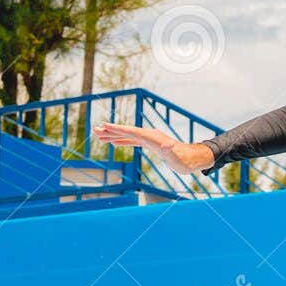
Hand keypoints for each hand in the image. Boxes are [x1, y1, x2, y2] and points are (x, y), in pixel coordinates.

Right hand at [92, 120, 214, 176]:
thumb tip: (168, 146)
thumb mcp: (176, 156)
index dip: (118, 129)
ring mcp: (149, 139)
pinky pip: (132, 141)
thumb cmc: (183, 159)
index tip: (104, 126)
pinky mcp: (150, 144)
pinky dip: (122, 141)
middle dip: (110, 131)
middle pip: (126, 132)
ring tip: (98, 135)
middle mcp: (149, 135)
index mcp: (151, 137)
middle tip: (94, 129)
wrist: (190, 159)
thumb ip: (171, 150)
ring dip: (113, 135)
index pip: (131, 132)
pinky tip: (113, 143)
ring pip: (127, 136)